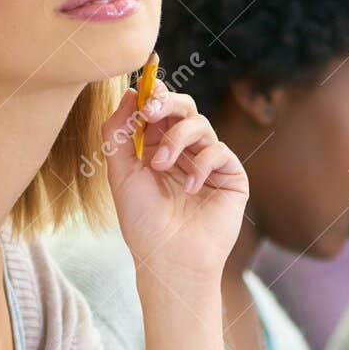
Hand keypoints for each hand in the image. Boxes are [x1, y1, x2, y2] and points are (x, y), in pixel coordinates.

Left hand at [103, 76, 247, 284]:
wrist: (170, 258)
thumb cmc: (143, 222)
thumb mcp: (121, 173)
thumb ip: (119, 133)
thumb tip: (130, 93)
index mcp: (155, 148)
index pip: (158, 110)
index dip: (152, 94)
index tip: (141, 91)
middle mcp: (183, 151)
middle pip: (183, 108)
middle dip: (167, 102)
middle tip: (151, 111)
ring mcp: (207, 162)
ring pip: (199, 124)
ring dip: (176, 138)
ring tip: (161, 166)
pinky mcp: (230, 175)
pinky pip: (218, 150)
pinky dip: (200, 164)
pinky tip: (189, 188)